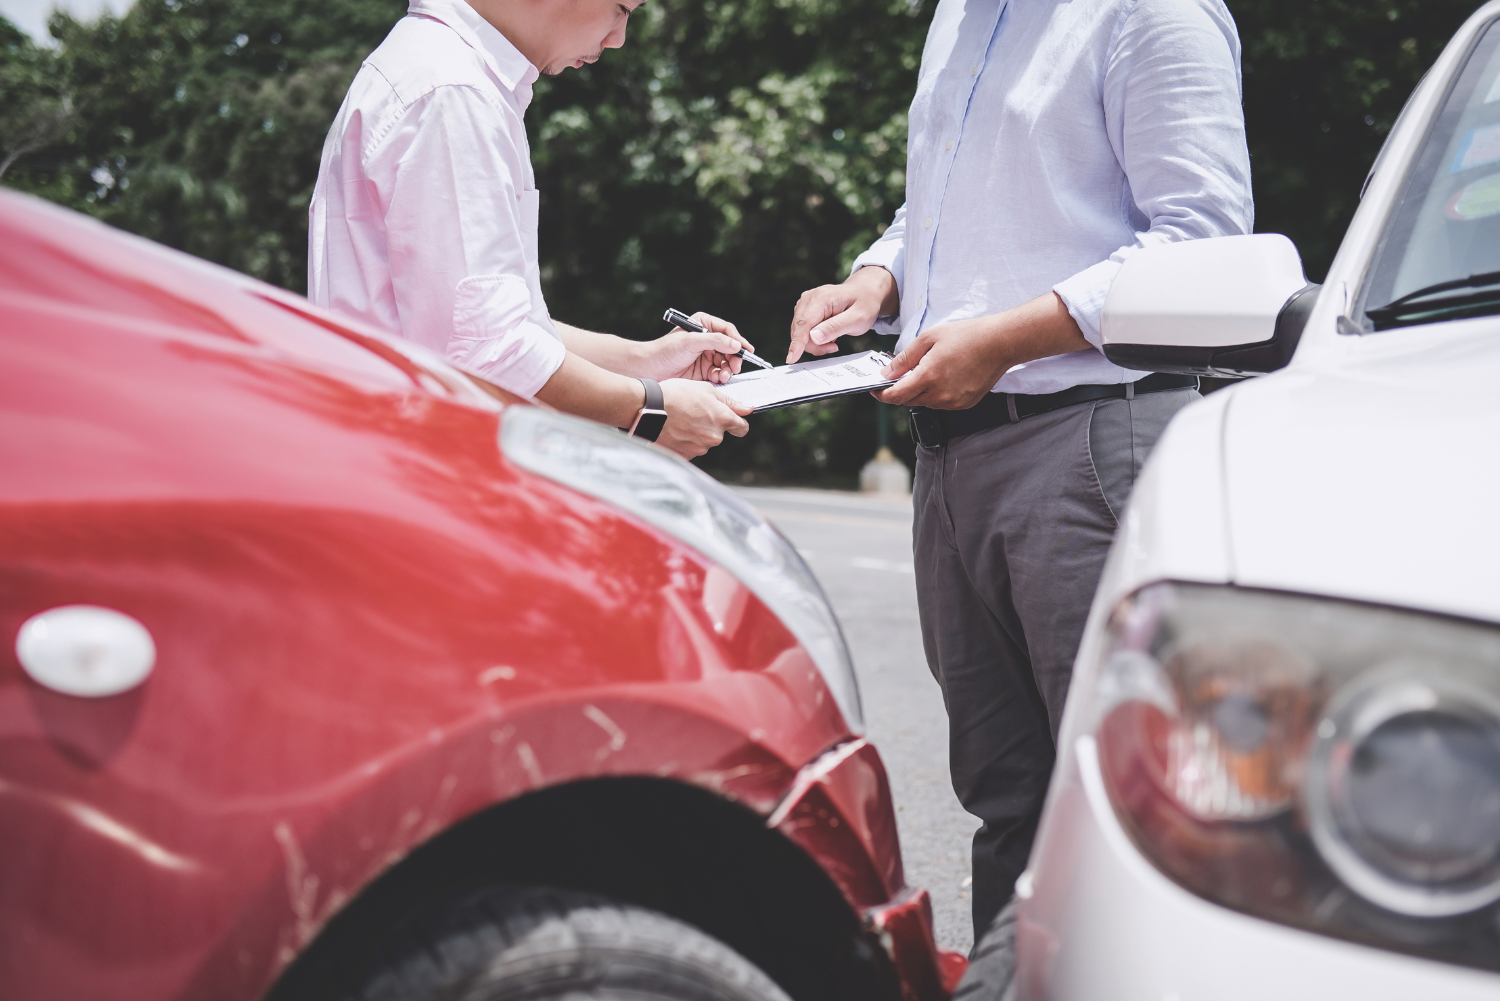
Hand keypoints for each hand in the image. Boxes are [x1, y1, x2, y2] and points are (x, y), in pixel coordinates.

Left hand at [639, 313, 750, 383]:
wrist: (650, 369)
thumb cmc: (666, 350)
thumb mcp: (691, 342)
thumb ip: (715, 341)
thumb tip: (736, 345)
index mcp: (703, 324)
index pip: (727, 330)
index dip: (738, 340)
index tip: (747, 350)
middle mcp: (706, 338)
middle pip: (730, 348)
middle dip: (734, 358)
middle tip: (735, 368)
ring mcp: (706, 354)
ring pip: (726, 361)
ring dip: (728, 369)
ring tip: (724, 376)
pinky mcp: (703, 369)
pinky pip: (719, 372)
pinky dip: (721, 376)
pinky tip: (717, 379)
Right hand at [655, 379, 752, 458]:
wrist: (649, 409)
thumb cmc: (675, 395)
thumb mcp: (705, 389)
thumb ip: (729, 402)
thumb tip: (747, 409)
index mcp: (722, 419)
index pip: (742, 428)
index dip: (738, 423)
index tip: (733, 420)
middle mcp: (714, 437)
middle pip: (720, 435)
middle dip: (711, 426)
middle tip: (695, 414)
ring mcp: (699, 448)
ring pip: (704, 442)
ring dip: (697, 434)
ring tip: (682, 420)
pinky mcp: (685, 455)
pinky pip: (690, 449)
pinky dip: (685, 442)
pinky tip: (676, 430)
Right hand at [788, 266, 897, 362]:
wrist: (865, 293)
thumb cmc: (864, 304)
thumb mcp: (858, 319)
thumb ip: (835, 328)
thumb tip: (814, 337)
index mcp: (821, 298)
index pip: (804, 323)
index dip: (797, 343)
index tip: (792, 358)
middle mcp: (809, 298)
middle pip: (800, 330)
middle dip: (814, 345)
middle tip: (834, 347)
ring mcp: (805, 303)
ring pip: (800, 332)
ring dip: (814, 343)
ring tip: (834, 340)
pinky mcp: (805, 310)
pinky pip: (802, 330)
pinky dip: (813, 338)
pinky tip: (827, 336)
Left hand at [874, 315, 1015, 409]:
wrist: (999, 343)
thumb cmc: (967, 336)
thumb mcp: (929, 338)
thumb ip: (905, 358)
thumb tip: (888, 372)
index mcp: (928, 377)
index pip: (895, 396)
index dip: (881, 394)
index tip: (876, 390)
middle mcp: (939, 395)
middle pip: (909, 400)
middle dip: (901, 389)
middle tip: (904, 372)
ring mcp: (953, 402)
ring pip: (925, 402)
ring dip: (920, 391)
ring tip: (929, 370)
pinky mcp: (964, 404)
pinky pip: (942, 403)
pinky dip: (936, 393)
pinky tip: (945, 376)